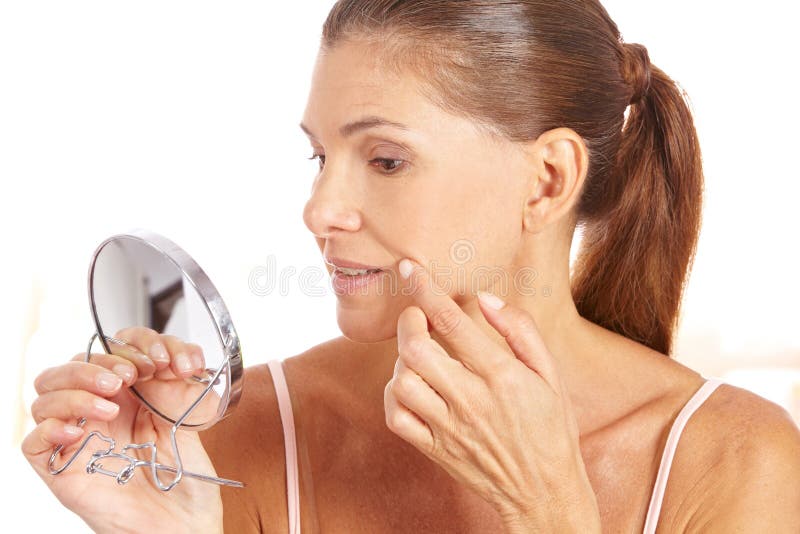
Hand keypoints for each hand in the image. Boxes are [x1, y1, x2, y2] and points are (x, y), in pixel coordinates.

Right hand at [21, 327, 222, 533]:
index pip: (115, 347)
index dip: (135, 343)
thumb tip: (176, 358)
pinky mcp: (61, 470)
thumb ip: (184, 384)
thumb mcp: (194, 418)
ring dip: (77, 390)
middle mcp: (99, 409)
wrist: (183, 523)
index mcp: (130, 392)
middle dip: (98, 363)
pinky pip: (33, 442)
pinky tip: (79, 431)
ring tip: (110, 407)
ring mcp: (77, 437)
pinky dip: (51, 428)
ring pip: (46, 394)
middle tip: (128, 378)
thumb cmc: (186, 475)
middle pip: (72, 364)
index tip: (162, 358)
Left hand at [383, 259, 600, 531]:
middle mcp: (472, 400)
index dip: (426, 289)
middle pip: (416, 350)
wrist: (544, 492)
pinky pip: (396, 417)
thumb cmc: (551, 428)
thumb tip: (484, 298)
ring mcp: (449, 428)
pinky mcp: (435, 449)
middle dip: (408, 321)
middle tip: (416, 316)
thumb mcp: (550, 374)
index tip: (410, 268)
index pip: (453, 323)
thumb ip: (520, 331)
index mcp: (503, 376)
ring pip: (402, 382)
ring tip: (418, 354)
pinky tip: (410, 386)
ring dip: (402, 359)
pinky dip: (393, 395)